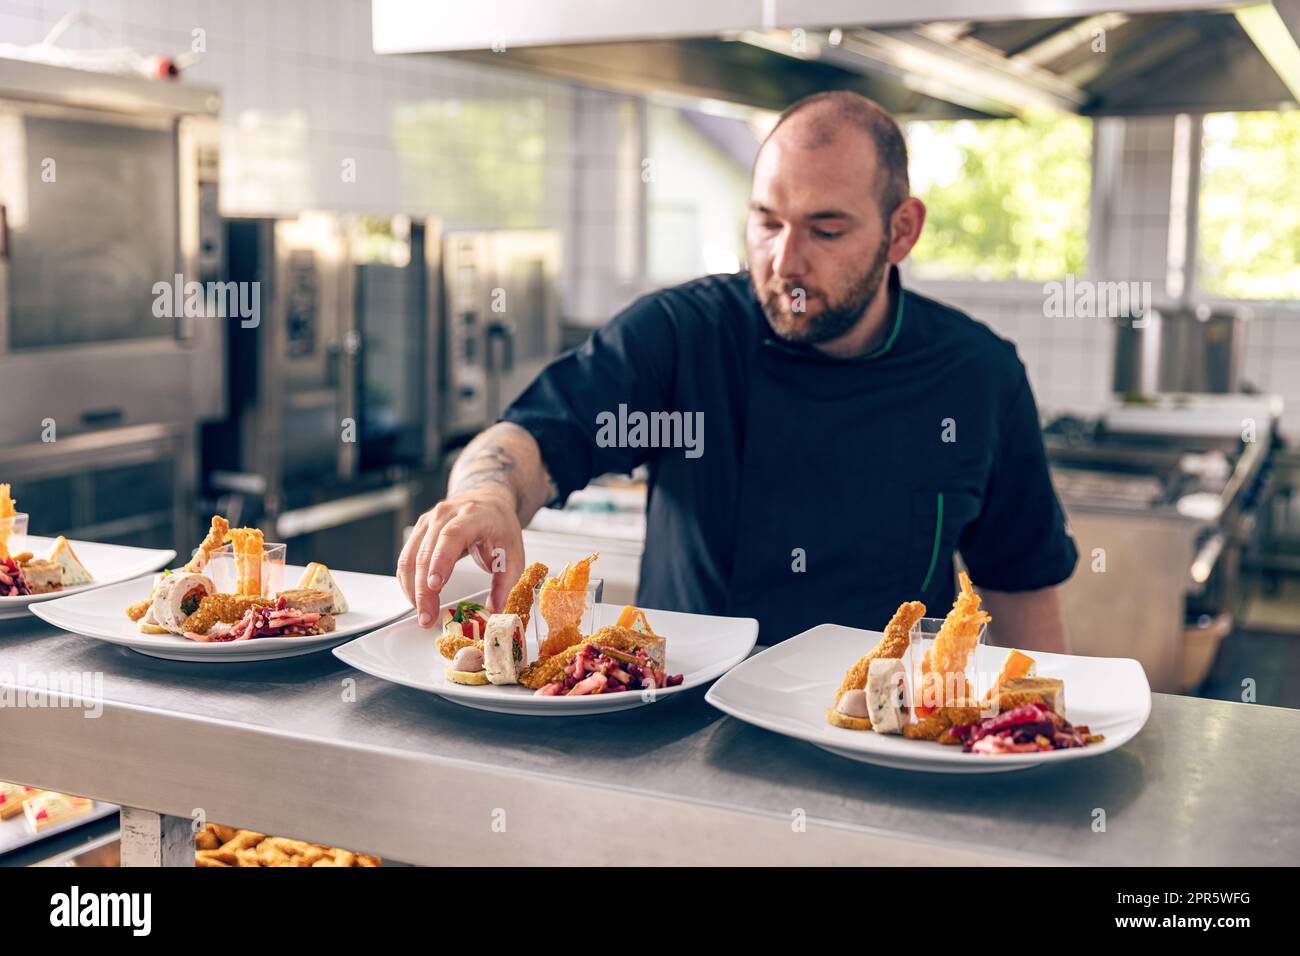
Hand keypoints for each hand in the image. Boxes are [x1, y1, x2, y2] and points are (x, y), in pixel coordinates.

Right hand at [396, 490, 524, 627]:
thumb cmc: (499, 525)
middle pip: (426, 552)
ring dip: (412, 588)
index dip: (440, 561)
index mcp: (473, 516)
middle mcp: (445, 515)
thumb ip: (506, 583)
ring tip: (422, 612)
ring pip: (410, 557)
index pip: (451, 536)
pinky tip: (416, 597)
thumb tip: (496, 609)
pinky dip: (408, 581)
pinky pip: (406, 558)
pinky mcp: (419, 530)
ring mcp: (428, 521)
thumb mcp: (513, 553)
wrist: (488, 501)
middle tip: (428, 615)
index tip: (435, 585)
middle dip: (423, 588)